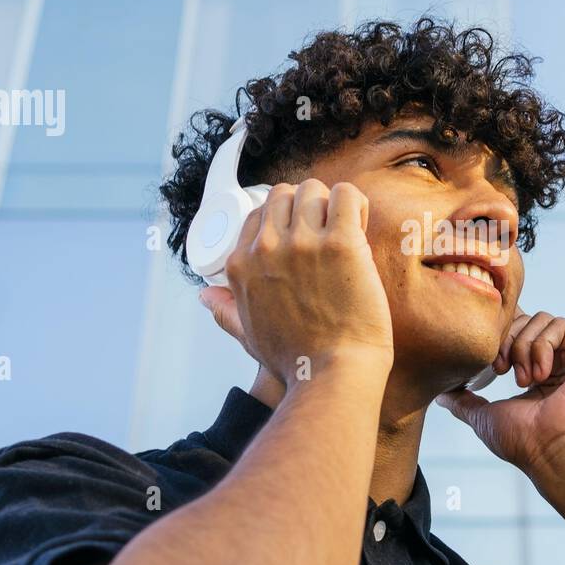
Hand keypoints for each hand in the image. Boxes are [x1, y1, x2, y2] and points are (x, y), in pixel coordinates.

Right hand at [198, 180, 393, 384]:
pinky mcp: (340, 243)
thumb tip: (205, 295)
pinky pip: (347, 195)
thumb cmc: (296, 359)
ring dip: (332, 205)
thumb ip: (225, 310)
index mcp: (242, 264)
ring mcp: (303, 243)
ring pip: (314, 189)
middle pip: (285, 194)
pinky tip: (360, 225)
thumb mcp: (248, 334)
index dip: (286, 220)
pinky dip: (356, 204)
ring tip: (346, 230)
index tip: (305, 239)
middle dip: (308, 207)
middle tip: (327, 232)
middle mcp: (267, 248)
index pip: (259, 213)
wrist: (331, 374)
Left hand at [436, 308, 564, 482]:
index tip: (485, 354)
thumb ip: (463, 401)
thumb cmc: (524, 442)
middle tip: (500, 370)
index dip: (499, 332)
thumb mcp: (484, 417)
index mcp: (539, 372)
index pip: (517, 333)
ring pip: (540, 319)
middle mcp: (562, 361)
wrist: (554, 449)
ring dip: (522, 348)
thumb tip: (442, 393)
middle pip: (524, 320)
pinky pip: (558, 325)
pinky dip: (542, 346)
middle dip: (504, 341)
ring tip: (525, 380)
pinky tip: (542, 376)